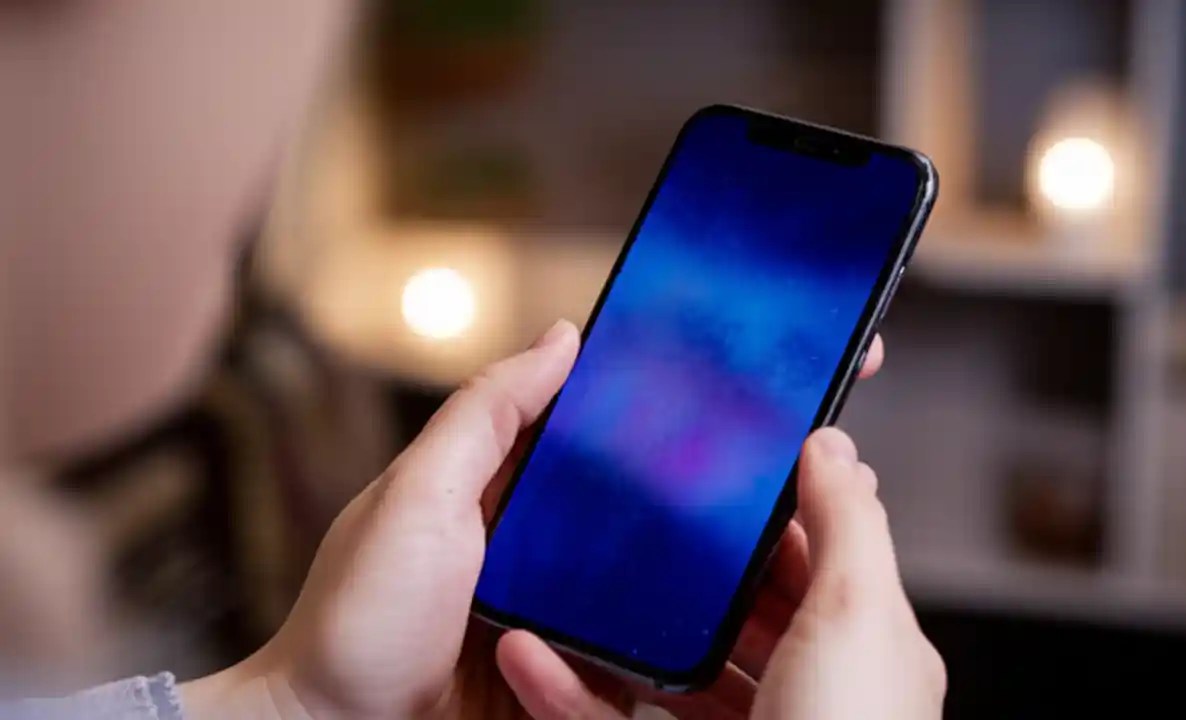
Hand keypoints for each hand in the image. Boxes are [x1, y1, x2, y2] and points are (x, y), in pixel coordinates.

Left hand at [180, 326, 888, 718]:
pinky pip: (629, 675)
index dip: (665, 404)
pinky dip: (617, 678)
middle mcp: (548, 550)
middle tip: (767, 485)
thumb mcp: (417, 495)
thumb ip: (486, 414)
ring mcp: (564, 620)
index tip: (733, 380)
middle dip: (704, 505)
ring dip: (684, 596)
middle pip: (646, 514)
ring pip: (653, 598)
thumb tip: (564, 337)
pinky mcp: (574, 683)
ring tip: (735, 576)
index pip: (605, 432)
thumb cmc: (354, 617)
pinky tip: (577, 670)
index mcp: (515, 489)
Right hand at [491, 343, 895, 719]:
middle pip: (724, 606)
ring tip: (561, 580)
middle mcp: (798, 681)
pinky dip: (565, 689)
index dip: (760, 508)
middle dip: (674, 568)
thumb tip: (831, 444)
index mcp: (852, 639)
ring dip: (604, 624)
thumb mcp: (858, 617)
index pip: (806, 553)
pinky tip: (533, 656)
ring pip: (656, 661)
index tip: (710, 470)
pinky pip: (609, 718)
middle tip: (621, 517)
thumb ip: (846, 527)